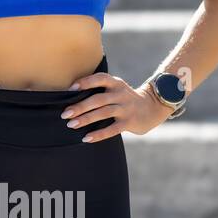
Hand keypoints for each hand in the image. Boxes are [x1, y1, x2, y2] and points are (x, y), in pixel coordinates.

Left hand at [61, 73, 176, 141]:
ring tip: (71, 125)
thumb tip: (71, 97)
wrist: (152, 107)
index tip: (70, 88)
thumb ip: (100, 90)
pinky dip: (98, 134)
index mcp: (115, 83)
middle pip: (98, 99)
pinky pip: (112, 129)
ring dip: (86, 119)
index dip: (85, 82)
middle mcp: (120, 94)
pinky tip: (86, 138)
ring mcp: (126, 108)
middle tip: (64, 114)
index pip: (100, 78)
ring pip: (103, 113)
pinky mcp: (129, 122)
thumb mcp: (116, 88)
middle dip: (80, 107)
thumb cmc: (124, 98)